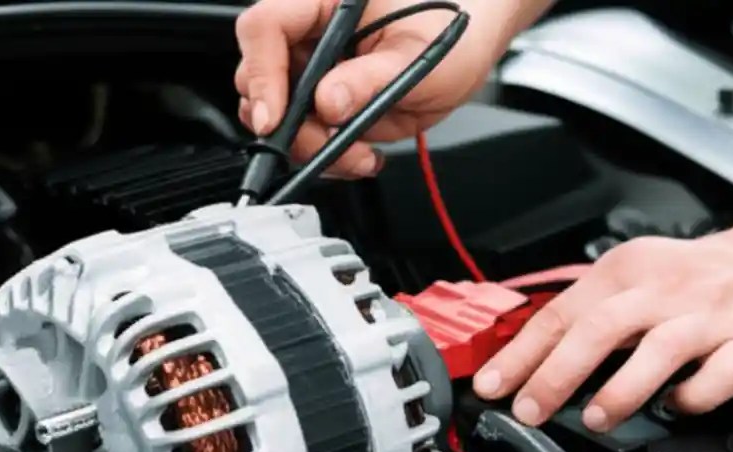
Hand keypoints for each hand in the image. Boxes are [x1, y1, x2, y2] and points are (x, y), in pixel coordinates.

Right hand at [234, 0, 505, 177]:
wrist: (473, 38)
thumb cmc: (451, 23)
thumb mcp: (418, 54)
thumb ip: (370, 79)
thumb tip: (328, 102)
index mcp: (324, 1)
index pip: (265, 28)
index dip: (261, 73)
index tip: (274, 118)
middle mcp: (310, 33)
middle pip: (259, 78)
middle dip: (288, 124)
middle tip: (326, 143)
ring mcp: (315, 69)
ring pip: (279, 115)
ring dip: (310, 146)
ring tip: (356, 154)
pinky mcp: (327, 102)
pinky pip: (306, 134)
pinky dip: (327, 155)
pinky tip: (360, 155)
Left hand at [472, 223, 732, 431]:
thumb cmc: (693, 278)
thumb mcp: (631, 279)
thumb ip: (585, 317)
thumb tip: (525, 362)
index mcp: (625, 272)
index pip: (561, 313)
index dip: (521, 354)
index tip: (492, 386)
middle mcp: (663, 290)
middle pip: (601, 328)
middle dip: (557, 373)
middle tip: (531, 410)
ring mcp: (707, 315)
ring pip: (658, 349)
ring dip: (620, 389)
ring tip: (593, 418)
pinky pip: (721, 372)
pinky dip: (695, 394)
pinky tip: (676, 406)